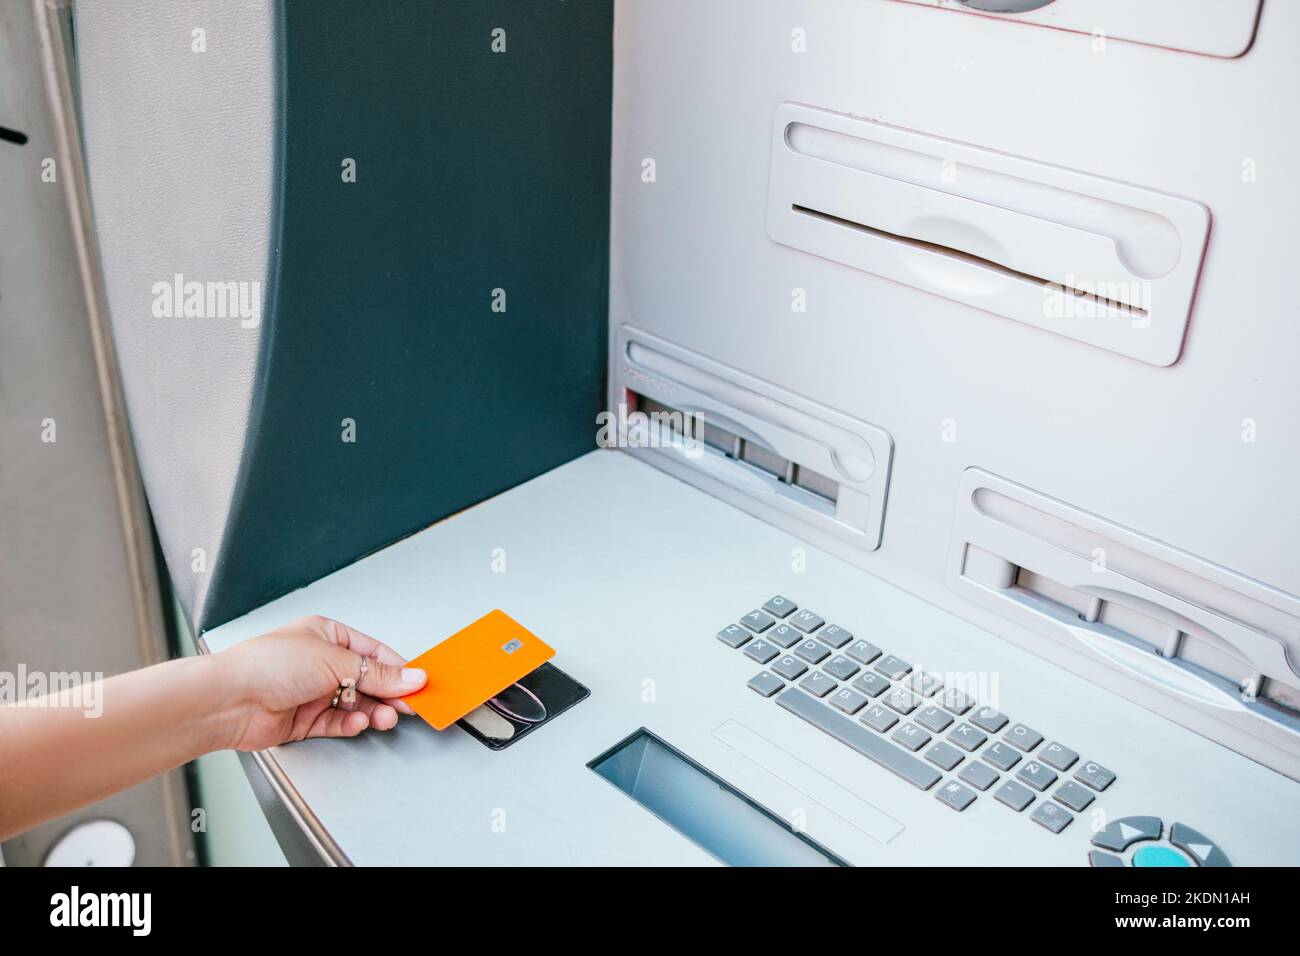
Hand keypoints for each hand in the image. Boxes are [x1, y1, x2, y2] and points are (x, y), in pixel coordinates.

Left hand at [212, 616, 426, 750]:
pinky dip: (351, 725)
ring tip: (384, 717)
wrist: (229, 700)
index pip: (373, 652)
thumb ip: (378, 673)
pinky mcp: (304, 719)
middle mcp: (319, 663)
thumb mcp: (334, 661)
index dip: (398, 668)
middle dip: (387, 694)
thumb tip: (410, 676)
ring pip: (354, 704)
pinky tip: (358, 724)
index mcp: (327, 635)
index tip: (418, 683)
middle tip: (408, 705)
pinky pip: (337, 723)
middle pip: (367, 680)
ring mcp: (311, 692)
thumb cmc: (267, 665)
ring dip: (372, 711)